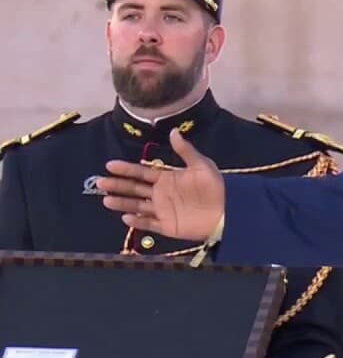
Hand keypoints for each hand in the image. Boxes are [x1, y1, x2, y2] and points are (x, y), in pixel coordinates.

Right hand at [96, 128, 225, 241]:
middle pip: (135, 189)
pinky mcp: (168, 226)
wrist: (228, 211)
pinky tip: (126, 218)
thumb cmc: (216, 187)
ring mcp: (163, 210)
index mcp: (167, 178)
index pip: (142, 173)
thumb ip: (186, 151)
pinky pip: (149, 224)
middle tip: (99, 182)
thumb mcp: (202, 166)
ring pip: (137, 206)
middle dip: (117, 185)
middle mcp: (161, 194)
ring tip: (106, 200)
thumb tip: (174, 131)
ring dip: (122, 203)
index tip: (109, 165)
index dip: (126, 169)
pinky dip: (138, 222)